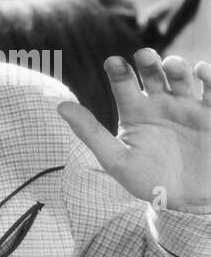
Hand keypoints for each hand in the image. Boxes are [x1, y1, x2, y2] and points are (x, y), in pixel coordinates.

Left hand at [58, 50, 210, 213]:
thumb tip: (60, 106)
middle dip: (149, 62)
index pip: (123, 84)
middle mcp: (159, 104)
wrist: (186, 201)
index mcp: (134, 112)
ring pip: (181, 78)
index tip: (113, 62)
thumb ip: (90, 132)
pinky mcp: (210, 114)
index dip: (118, 72)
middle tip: (143, 55)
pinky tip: (201, 70)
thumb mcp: (115, 158)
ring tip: (171, 65)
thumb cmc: (147, 181)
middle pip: (153, 74)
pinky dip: (208, 77)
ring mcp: (186, 107)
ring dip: (177, 67)